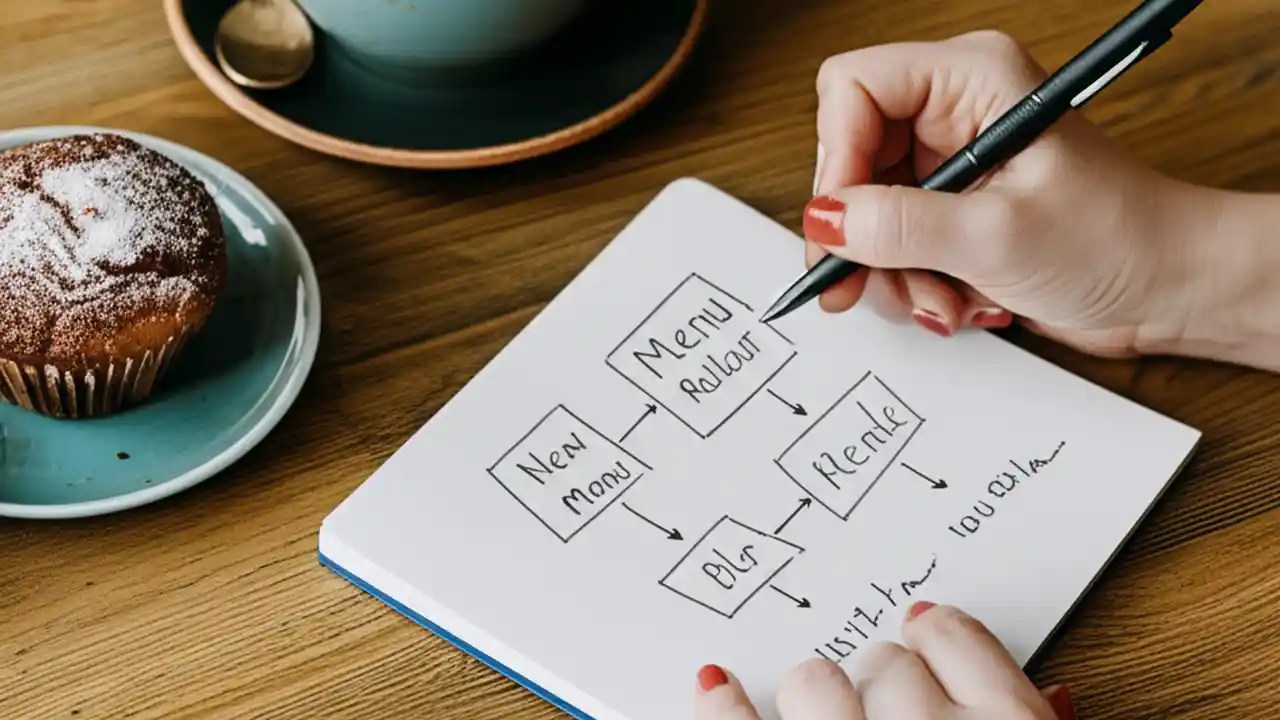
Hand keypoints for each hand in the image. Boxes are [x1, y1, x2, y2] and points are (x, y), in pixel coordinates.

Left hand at [694, 602, 1075, 719]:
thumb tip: (1052, 696)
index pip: (954, 639)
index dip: (937, 635)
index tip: (925, 627)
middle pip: (885, 661)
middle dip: (884, 683)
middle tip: (889, 710)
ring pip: (815, 681)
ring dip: (818, 696)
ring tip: (825, 718)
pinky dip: (720, 705)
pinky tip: (713, 683)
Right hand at [805, 31, 1223, 357]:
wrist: (1170, 288)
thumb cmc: (1119, 241)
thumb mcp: (996, 236)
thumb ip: (899, 227)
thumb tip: (824, 222)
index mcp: (971, 79)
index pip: (853, 88)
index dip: (837, 156)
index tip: (845, 223)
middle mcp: (955, 111)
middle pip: (851, 157)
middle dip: (863, 232)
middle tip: (865, 281)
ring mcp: (951, 163)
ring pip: (866, 211)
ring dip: (894, 271)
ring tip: (943, 299)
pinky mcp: (953, 208)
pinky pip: (894, 243)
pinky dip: (914, 282)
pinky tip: (958, 300)